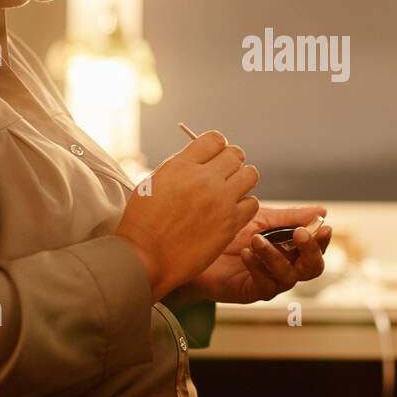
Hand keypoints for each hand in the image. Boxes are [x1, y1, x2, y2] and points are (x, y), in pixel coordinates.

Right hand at [115, 130, 260, 298]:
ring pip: (250, 175)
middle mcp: (203, 178)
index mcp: (181, 165)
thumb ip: (180, 168)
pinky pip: (253, 203)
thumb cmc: (143, 223)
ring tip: (231, 193)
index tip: (215, 157)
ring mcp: (220, 200)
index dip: (217, 147)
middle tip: (225, 176)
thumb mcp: (154, 182)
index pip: (214, 139)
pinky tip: (232, 212)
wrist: (145, 257)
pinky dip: (245, 206)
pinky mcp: (230, 223)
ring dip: (242, 181)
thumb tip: (200, 161)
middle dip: (231, 162)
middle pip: (235, 154)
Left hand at [169, 205, 330, 304]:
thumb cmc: (228, 233)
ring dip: (275, 255)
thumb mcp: (260, 219)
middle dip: (310, 251)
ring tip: (256, 238)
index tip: (324, 227)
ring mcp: (268, 282)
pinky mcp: (250, 293)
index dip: (322, 240)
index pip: (315, 249)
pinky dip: (258, 267)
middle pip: (312, 269)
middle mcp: (283, 268)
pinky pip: (265, 286)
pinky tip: (245, 252)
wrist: (193, 247)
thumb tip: (322, 211)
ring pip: (288, 277)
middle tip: (299, 234)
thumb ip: (290, 217)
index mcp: (289, 249)